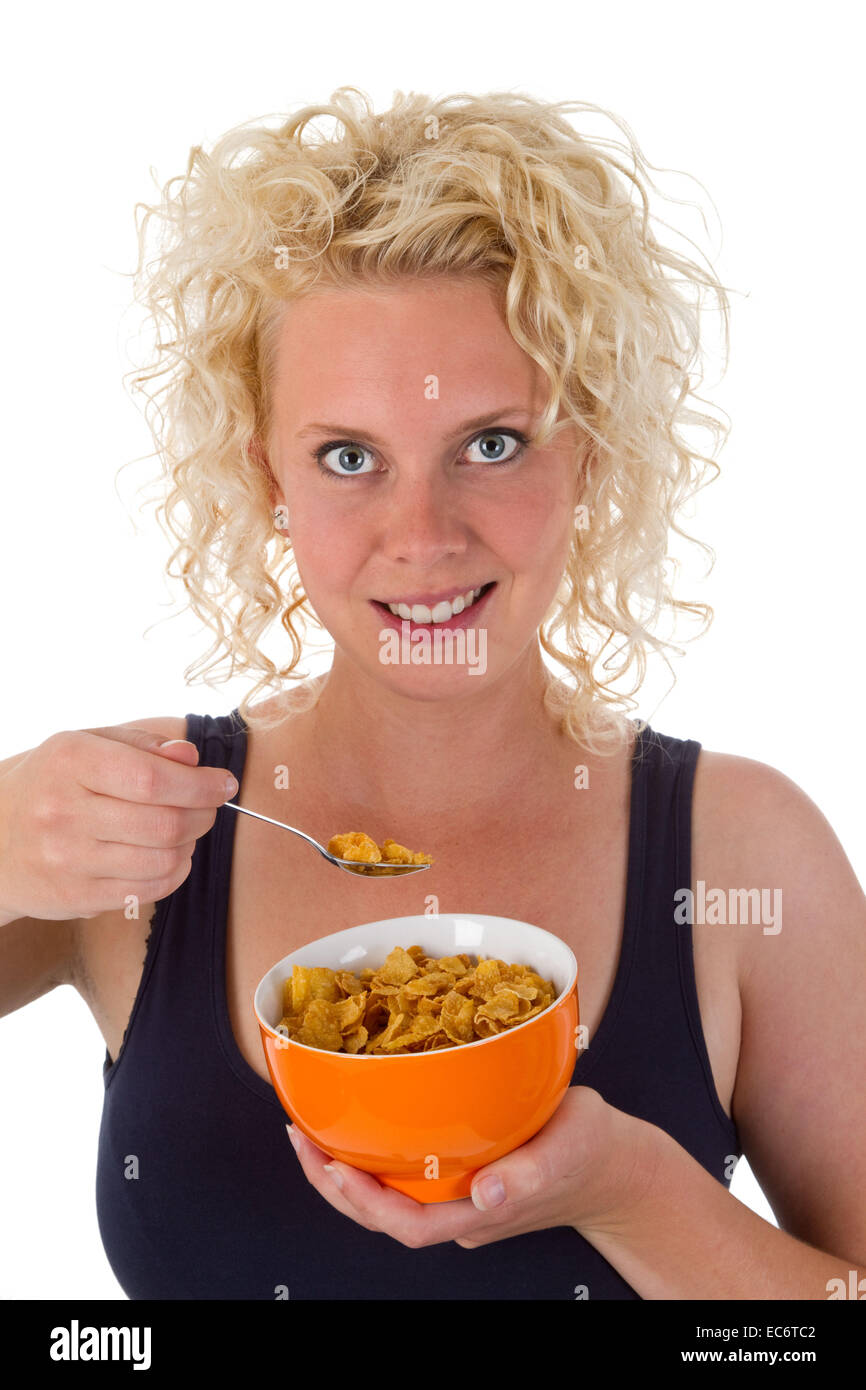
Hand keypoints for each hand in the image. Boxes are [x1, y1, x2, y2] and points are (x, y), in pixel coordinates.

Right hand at [0, 724, 234, 921]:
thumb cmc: (51, 783)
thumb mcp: (85, 745)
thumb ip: (141, 744)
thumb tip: (190, 755)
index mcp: (70, 761)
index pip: (152, 778)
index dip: (200, 784)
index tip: (224, 783)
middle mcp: (63, 811)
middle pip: (164, 823)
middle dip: (203, 814)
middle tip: (209, 806)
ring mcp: (66, 859)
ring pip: (161, 860)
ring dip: (190, 845)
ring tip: (185, 830)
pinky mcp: (74, 896)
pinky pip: (147, 890)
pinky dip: (173, 874)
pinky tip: (170, 856)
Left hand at [287, 1086, 659, 1248]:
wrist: (615, 1166)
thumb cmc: (591, 1153)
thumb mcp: (568, 1152)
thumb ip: (529, 1175)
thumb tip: (487, 1191)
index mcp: (479, 1212)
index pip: (407, 1225)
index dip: (362, 1202)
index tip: (331, 1165)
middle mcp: (460, 1210)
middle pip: (382, 1215)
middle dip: (332, 1184)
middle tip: (300, 1138)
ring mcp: (458, 1194)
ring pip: (387, 1195)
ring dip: (343, 1168)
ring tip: (312, 1130)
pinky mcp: (461, 1172)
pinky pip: (406, 1171)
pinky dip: (374, 1151)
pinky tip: (359, 1121)